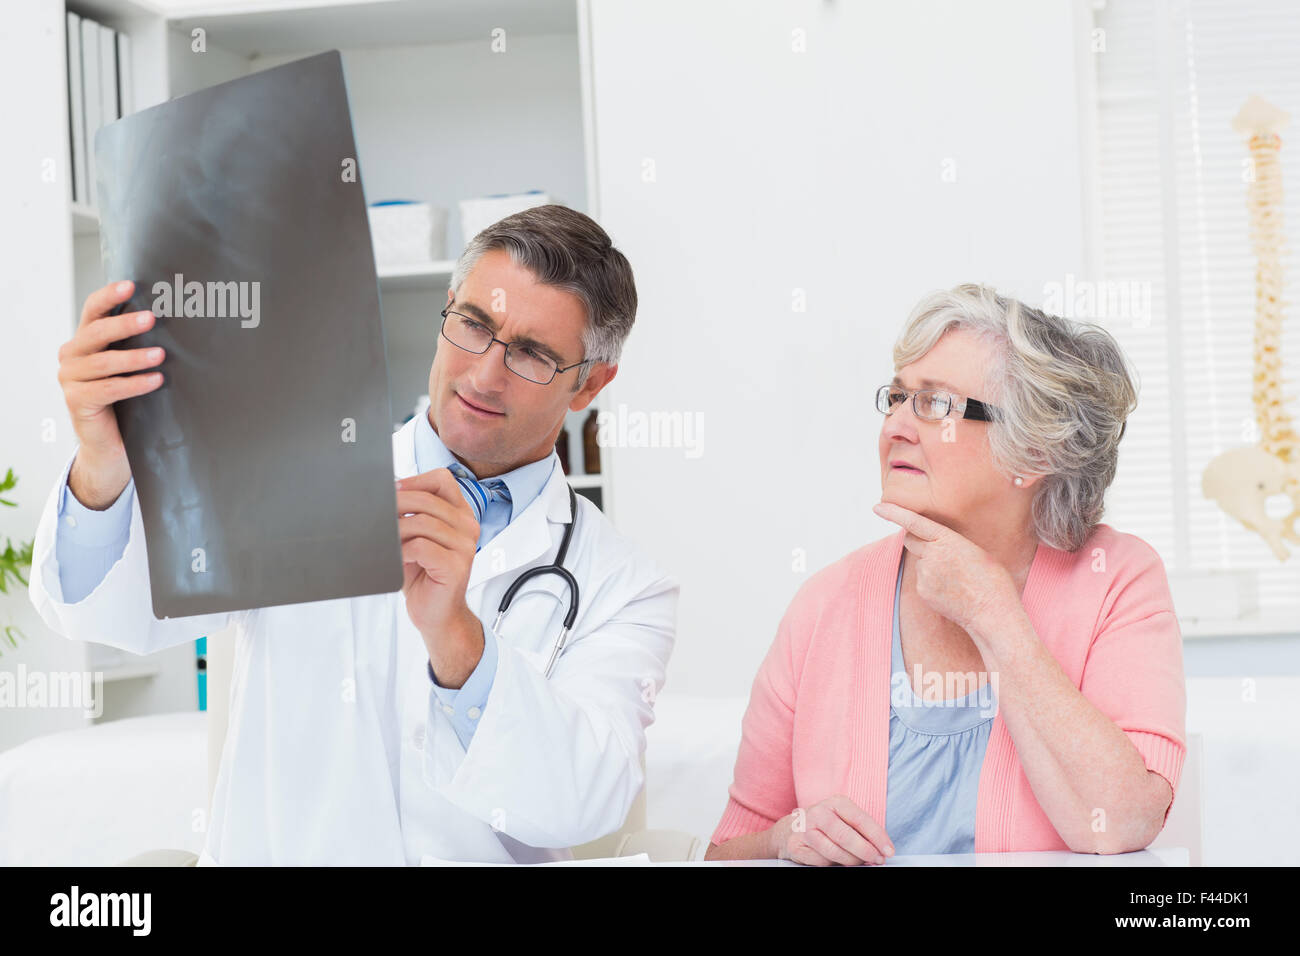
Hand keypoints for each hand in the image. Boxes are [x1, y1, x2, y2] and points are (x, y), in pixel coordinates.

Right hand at [58, 280, 164, 507]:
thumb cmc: (126, 399)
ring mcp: (70, 378)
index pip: (93, 310)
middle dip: (124, 324)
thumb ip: (139, 344)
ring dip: (134, 358)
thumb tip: (178, 320)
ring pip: (103, 363)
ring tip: (161, 355)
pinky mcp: (76, 401)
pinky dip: (133, 384)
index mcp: (84, 340)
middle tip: (151, 318)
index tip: (130, 285)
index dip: (109, 296)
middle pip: (96, 333)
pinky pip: (107, 389)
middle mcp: (71, 355)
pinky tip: (155, 381)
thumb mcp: (131, 366)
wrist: (111, 443)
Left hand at [396, 468, 479, 647]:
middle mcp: (468, 527)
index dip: (415, 481)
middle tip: (379, 516)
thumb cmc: (424, 575)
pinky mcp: (456, 566)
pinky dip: (402, 550)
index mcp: (461, 515)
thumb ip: (408, 515)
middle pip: (428, 500)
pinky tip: (397, 558)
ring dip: (397, 530)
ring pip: (424, 522)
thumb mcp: (415, 538)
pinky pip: (422, 546)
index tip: (394, 492)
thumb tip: (385, 495)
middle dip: (398, 506)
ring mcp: (465, 546)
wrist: (436, 614)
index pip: (443, 480)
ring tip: (386, 542)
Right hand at [768, 794, 894, 865]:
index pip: (860, 820)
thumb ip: (861, 831)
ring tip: (857, 862)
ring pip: (833, 852)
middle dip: (865, 851)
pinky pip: (820, 862)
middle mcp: (819, 813)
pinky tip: (836, 861)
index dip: (877, 837)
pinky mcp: (796, 846)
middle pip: (845, 836)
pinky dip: (832, 864)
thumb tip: (880, 850)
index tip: (889, 851)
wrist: (791, 829)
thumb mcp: (844, 819)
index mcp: (836, 803)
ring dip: (850, 861)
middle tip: (876, 860)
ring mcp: (805, 829)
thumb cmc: (827, 825)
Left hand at [872, 501, 1018, 633]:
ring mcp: (925, 574)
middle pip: (910, 539)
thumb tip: (931, 546)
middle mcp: (932, 555)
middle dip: (916, 539)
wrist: (992, 611)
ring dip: (931, 566)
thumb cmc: (991, 579)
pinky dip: (932, 583)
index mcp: (948, 539)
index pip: (914, 522)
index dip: (894, 513)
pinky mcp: (922, 591)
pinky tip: (951, 591)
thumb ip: (948, 543)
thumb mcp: (973, 550)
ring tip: (956, 579)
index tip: (877, 507)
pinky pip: (922, 581)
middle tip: (938, 551)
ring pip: (920, 563)